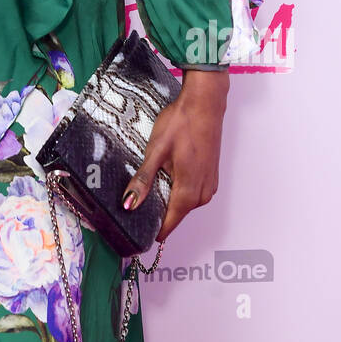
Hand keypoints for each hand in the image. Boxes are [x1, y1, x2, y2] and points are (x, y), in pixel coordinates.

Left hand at [120, 69, 228, 241]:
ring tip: (147, 193)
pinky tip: (165, 179)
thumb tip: (129, 205)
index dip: (153, 232)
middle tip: (134, 208)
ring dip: (168, 202)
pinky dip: (178, 192)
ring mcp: (209, 185)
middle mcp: (202, 194)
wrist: (205, 104)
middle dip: (158, 215)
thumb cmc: (181, 124)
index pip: (169, 224)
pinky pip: (192, 193)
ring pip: (184, 204)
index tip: (136, 238)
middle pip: (176, 214)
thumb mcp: (156, 151)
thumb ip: (144, 180)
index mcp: (188, 191)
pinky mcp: (211, 176)